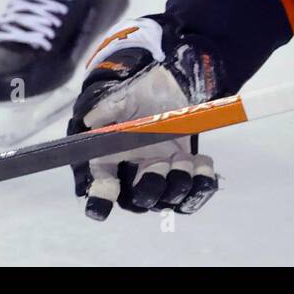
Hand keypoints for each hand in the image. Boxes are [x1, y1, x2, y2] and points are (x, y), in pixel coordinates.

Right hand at [67, 16, 221, 220]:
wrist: (169, 84)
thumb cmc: (139, 93)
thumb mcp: (122, 98)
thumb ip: (107, 109)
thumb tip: (92, 120)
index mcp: (115, 157)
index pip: (103, 185)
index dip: (101, 199)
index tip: (102, 209)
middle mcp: (137, 170)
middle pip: (142, 199)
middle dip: (152, 189)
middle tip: (161, 165)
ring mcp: (163, 169)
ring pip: (170, 197)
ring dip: (179, 183)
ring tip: (183, 160)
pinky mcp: (186, 164)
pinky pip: (196, 186)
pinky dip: (202, 180)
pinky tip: (201, 162)